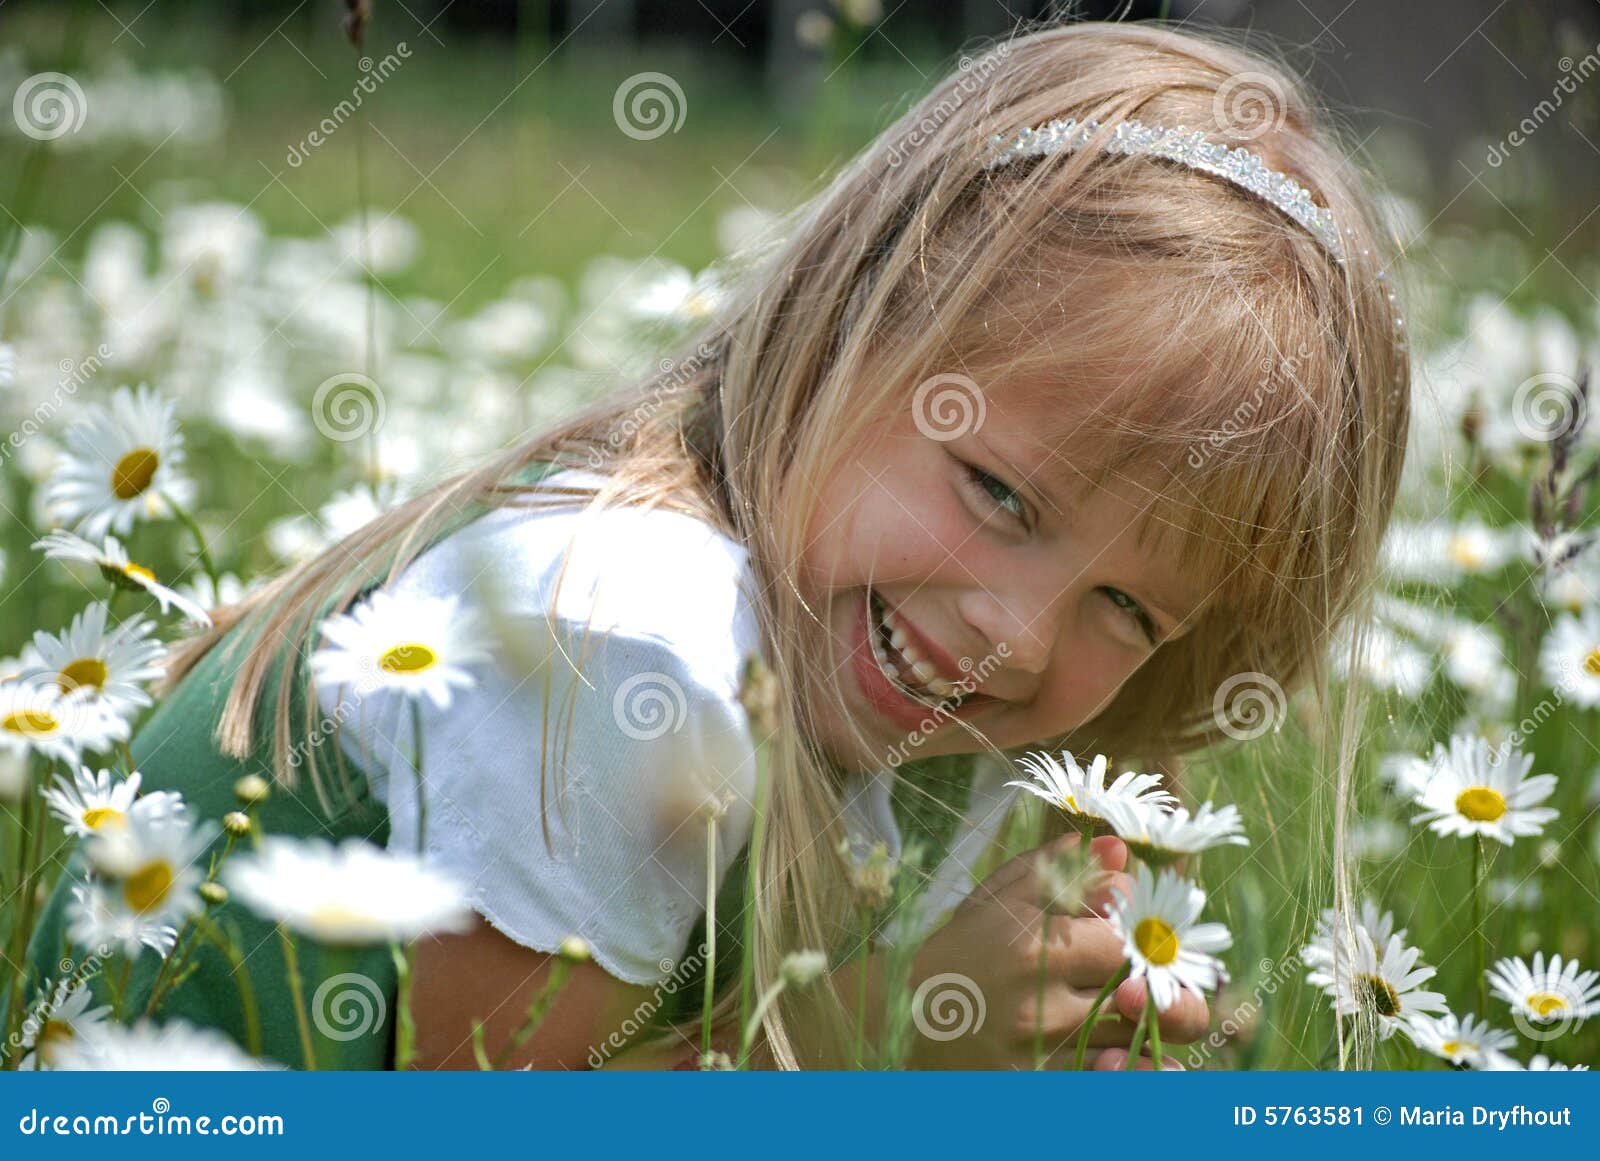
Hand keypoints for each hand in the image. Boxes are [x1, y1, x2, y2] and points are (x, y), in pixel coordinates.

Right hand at [903, 833, 1208, 1068]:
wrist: (907, 1025)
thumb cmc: (960, 951)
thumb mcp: (996, 899)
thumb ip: (1056, 869)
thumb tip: (1119, 849)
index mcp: (1032, 946)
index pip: (1124, 930)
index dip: (1140, 922)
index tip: (1128, 921)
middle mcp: (1040, 1004)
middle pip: (1144, 991)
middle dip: (1165, 983)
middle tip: (1158, 978)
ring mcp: (1043, 1055)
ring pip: (1136, 1040)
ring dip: (1150, 1022)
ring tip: (1137, 1009)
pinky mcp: (1043, 1088)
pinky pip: (1115, 1084)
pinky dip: (1134, 1072)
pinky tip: (1126, 1055)